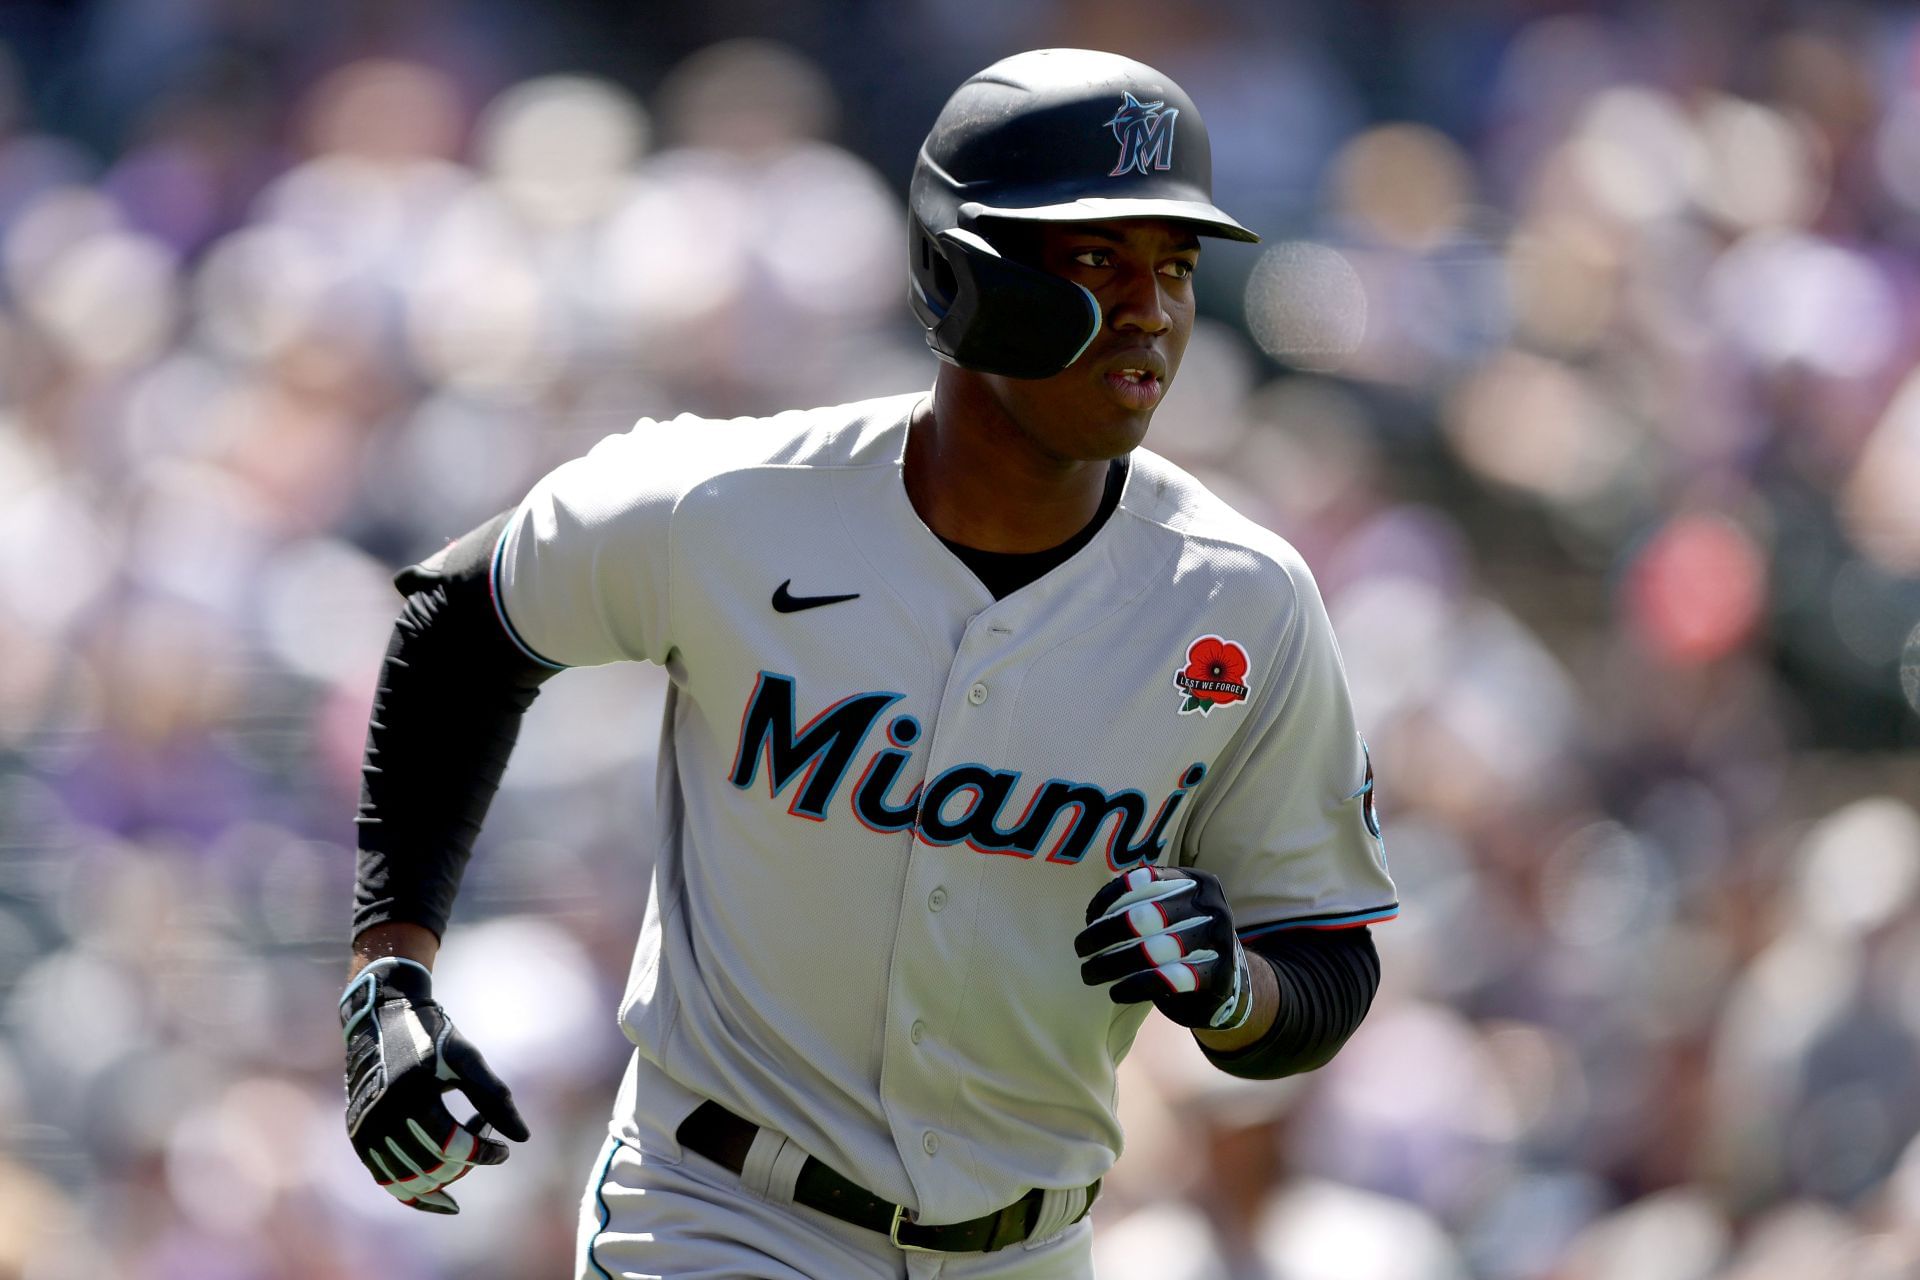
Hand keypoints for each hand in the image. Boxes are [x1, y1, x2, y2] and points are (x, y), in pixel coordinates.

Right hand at [340, 957, 529, 1213]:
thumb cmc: (432, 1035)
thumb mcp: (467, 1059)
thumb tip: (524, 1138)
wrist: (382, 1016)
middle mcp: (383, 1115)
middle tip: (484, 1153)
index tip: (504, 1151)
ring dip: (438, 1185)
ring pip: (404, 1179)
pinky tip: (435, 1194)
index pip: (452, 1145)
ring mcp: (365, 1127)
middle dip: (464, 1167)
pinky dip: (408, 1190)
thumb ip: (494, 1098)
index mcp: (412, 1095)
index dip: (483, 1153)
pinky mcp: (357, 1133)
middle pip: (429, 1165)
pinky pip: (382, 1175)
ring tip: (460, 1180)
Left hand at [1075, 865, 1252, 1030]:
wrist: (1230, 983)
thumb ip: (1140, 904)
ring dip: (1111, 963)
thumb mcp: (1171, 912)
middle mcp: (1210, 905)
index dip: (1108, 899)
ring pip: (1151, 951)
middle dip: (1103, 934)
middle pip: (1143, 917)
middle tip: (1080, 948)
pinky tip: (1116, 992)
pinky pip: (1167, 980)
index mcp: (1195, 881)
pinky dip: (1135, 986)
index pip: (1142, 880)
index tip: (1088, 919)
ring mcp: (1218, 940)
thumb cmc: (1184, 942)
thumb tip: (1093, 916)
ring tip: (1089, 973)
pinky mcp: (1218, 975)